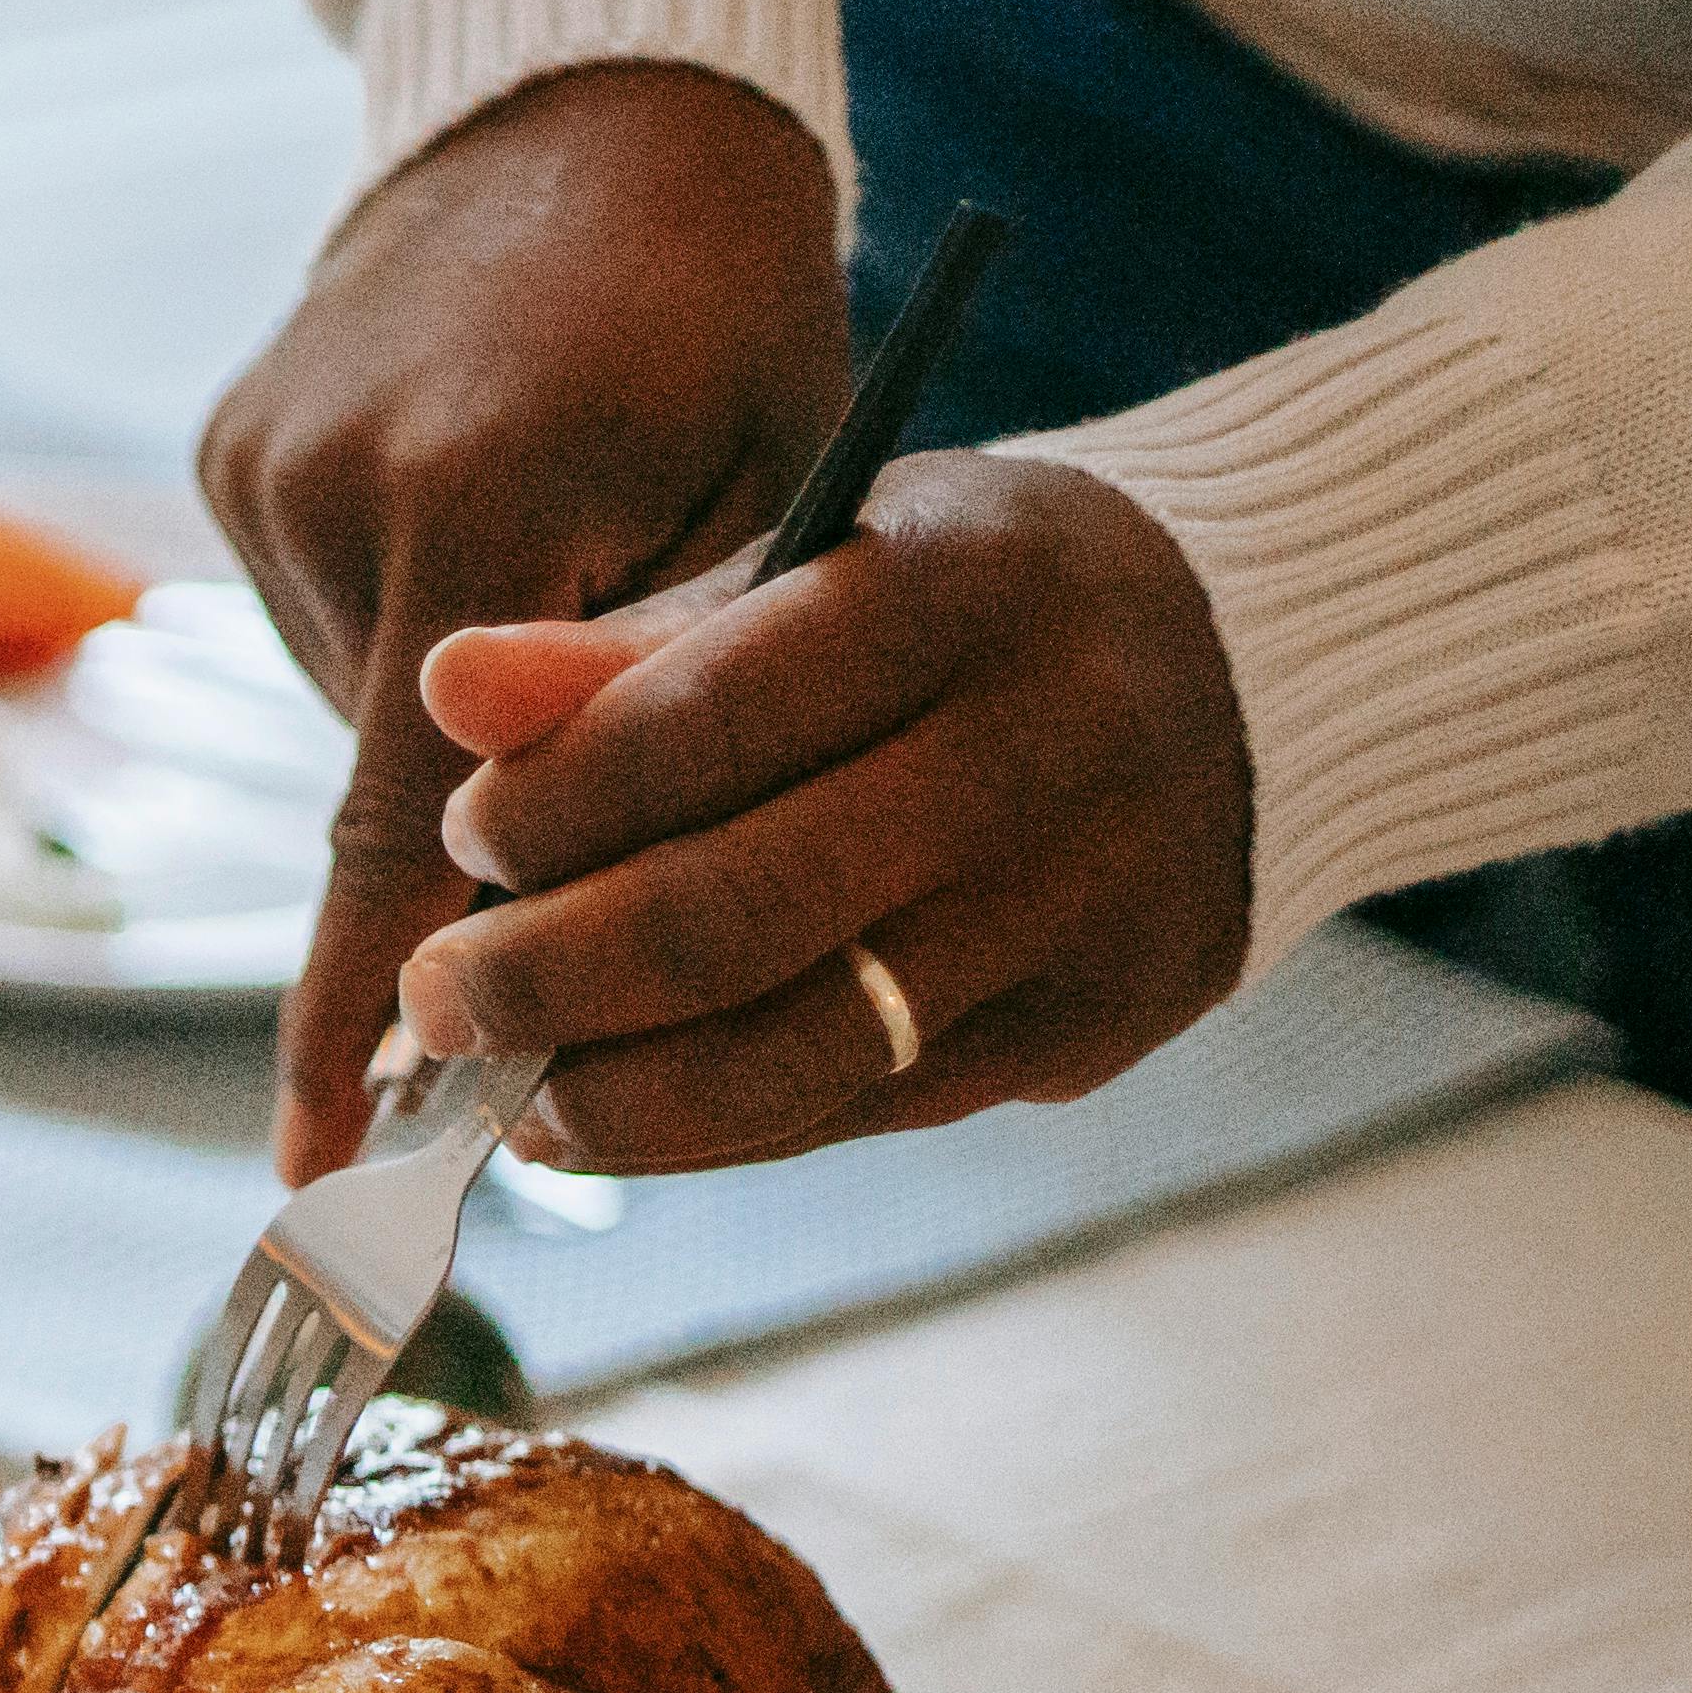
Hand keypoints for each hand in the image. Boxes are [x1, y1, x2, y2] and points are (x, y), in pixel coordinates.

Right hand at [199, 64, 850, 1181]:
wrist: (589, 112)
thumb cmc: (725, 318)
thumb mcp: (762, 514)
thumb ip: (675, 726)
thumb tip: (585, 962)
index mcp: (482, 499)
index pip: (410, 827)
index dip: (373, 1008)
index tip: (331, 1156)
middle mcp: (337, 485)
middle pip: (388, 778)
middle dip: (474, 844)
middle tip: (550, 869)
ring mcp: (264, 465)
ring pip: (355, 704)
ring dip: (453, 723)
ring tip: (564, 583)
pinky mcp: (230, 446)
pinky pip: (323, 615)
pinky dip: (408, 626)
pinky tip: (488, 528)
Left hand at [388, 450, 1253, 1171]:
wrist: (1253, 662)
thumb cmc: (972, 604)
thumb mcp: (822, 563)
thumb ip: (632, 644)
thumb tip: (449, 693)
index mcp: (962, 591)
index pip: (706, 722)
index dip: (555, 801)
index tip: (463, 834)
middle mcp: (1041, 753)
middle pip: (736, 912)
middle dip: (548, 977)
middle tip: (438, 1000)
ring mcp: (1078, 909)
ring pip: (794, 1050)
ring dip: (613, 1095)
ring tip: (507, 1087)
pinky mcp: (1088, 1028)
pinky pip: (857, 1107)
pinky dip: (709, 1129)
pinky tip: (612, 1113)